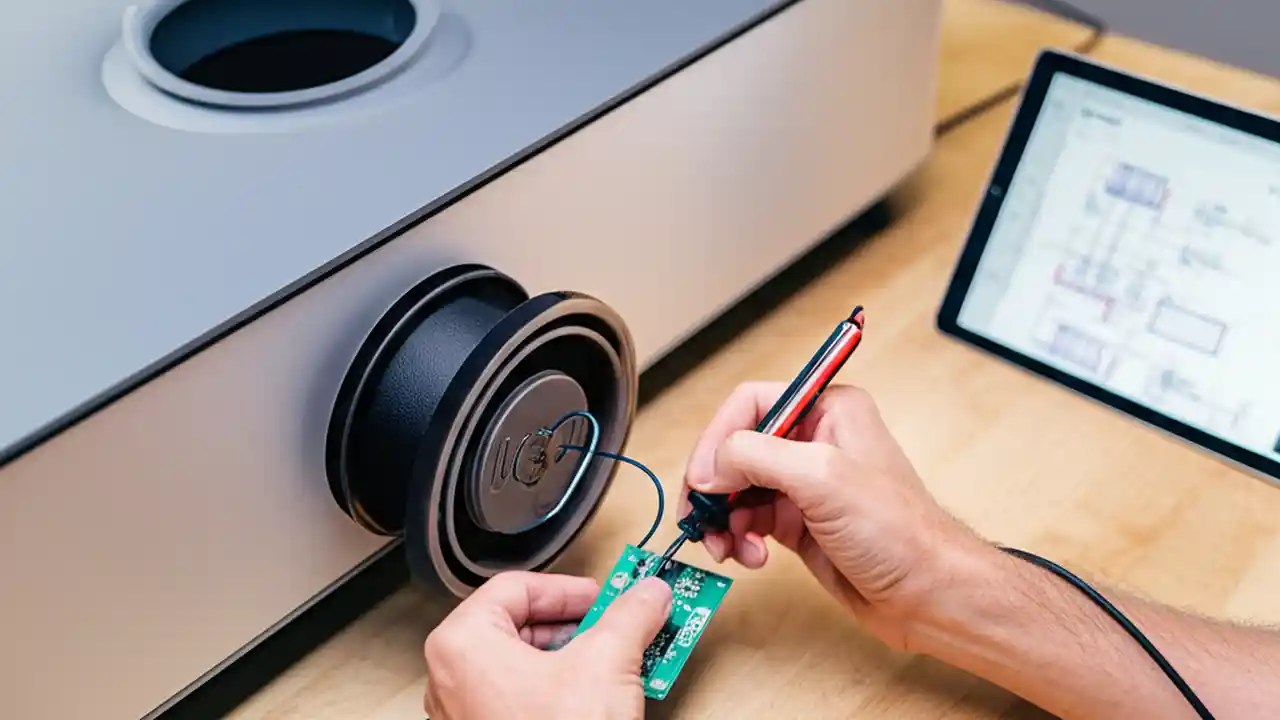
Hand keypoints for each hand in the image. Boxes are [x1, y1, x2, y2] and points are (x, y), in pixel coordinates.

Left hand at [423, 571, 672, 718]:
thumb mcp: (607, 663)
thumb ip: (629, 616)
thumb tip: (647, 595)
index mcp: (462, 644)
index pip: (517, 588)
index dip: (569, 589)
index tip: (605, 596)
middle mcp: (450, 678)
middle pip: (516, 625)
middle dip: (574, 625)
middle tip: (614, 626)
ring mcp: (463, 715)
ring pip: (518, 664)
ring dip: (570, 658)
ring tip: (611, 662)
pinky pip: (516, 699)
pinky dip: (555, 690)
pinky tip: (593, 698)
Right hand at [682, 382, 994, 648]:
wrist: (928, 596)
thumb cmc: (900, 533)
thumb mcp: (824, 478)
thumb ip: (757, 456)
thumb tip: (709, 465)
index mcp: (828, 409)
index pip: (750, 404)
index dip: (718, 439)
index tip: (703, 478)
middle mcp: (814, 440)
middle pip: (735, 448)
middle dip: (714, 485)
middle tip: (700, 516)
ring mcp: (804, 484)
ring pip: (736, 488)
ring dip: (722, 518)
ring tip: (726, 547)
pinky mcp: (799, 522)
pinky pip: (748, 521)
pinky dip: (738, 539)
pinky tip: (751, 557)